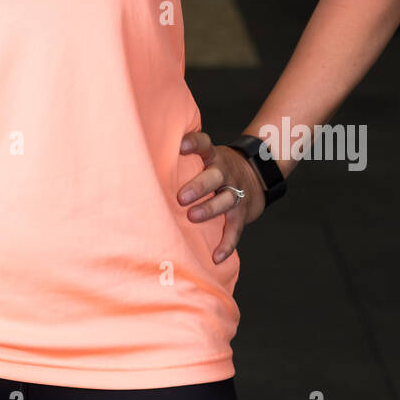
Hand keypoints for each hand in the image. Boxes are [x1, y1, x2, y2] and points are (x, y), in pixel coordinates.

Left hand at [176, 131, 266, 263]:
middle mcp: (225, 172)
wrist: (255, 176)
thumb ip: (184, 158)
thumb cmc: (215, 168)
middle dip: (199, 186)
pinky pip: (235, 229)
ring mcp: (236, 192)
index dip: (194, 143)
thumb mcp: (205, 155)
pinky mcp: (242, 213)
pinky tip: (216, 257)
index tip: (181, 146)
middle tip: (181, 197)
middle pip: (215, 176)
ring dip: (209, 209)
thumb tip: (144, 158)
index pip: (205, 144)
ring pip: (226, 200)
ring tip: (192, 217)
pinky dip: (227, 244)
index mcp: (213, 156)